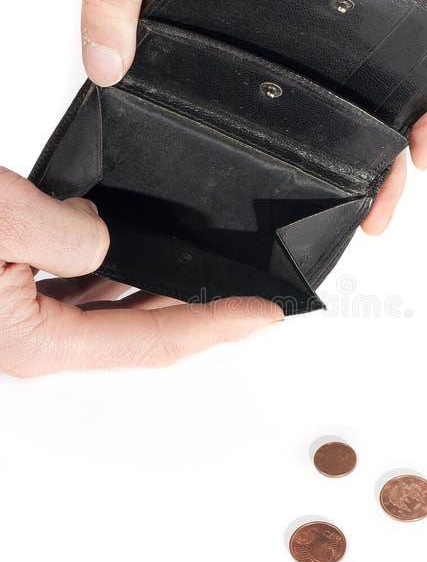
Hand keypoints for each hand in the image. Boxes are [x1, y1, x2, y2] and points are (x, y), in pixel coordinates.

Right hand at [0, 168, 281, 376]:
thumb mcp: (3, 221)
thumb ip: (68, 234)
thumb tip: (106, 237)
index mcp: (37, 340)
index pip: (155, 338)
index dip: (218, 323)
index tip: (264, 312)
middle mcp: (33, 340)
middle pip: (139, 328)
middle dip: (196, 305)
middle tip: (247, 291)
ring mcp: (21, 320)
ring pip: (109, 306)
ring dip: (155, 285)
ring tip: (199, 264)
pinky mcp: (8, 295)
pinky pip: (77, 287)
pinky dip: (111, 268)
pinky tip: (122, 241)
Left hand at [85, 0, 426, 235]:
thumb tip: (109, 69)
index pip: (400, 51)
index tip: (420, 155)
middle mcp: (319, 20)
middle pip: (383, 98)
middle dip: (389, 164)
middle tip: (374, 218)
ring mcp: (299, 37)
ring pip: (349, 104)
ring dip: (357, 159)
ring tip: (341, 212)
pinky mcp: (270, 46)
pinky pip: (307, 96)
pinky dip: (317, 138)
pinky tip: (296, 174)